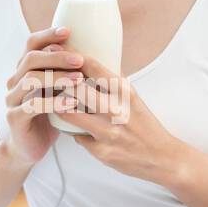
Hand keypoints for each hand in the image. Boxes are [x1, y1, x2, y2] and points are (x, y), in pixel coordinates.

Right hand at [3, 25, 87, 167]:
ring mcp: (12, 98)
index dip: (48, 35)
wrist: (31, 147)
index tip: (68, 32)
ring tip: (78, 79)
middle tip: (80, 60)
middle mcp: (15, 80)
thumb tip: (102, 55)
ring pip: (29, 79)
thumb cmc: (51, 116)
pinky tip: (71, 102)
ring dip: (56, 77)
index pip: (32, 44)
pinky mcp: (14, 118)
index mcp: (26, 69)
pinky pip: (31, 106)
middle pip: (30, 59)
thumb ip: (71, 73)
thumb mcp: (61, 91)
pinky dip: (52, 102)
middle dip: (56, 57)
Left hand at [53, 53, 180, 183]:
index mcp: (125, 91)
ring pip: (70, 114)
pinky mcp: (101, 151)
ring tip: (51, 101)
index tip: (55, 49)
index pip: (93, 66)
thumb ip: (111, 83)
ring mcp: (108, 132)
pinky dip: (72, 131)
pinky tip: (69, 128)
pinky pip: (76, 136)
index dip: (70, 56)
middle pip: (77, 88)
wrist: (162, 157)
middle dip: (58, 81)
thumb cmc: (144, 124)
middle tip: (45, 77)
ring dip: (58, 107)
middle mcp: (117, 110)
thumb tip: (88, 63)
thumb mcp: (132, 98)